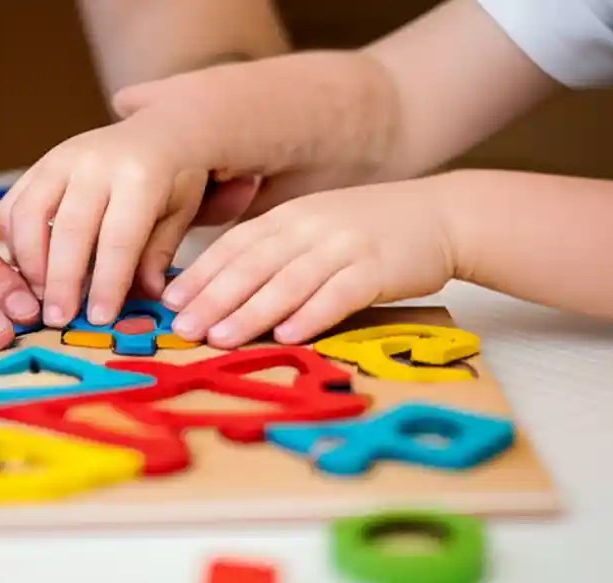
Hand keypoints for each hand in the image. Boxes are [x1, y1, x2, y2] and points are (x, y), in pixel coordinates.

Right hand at [0, 114, 216, 328]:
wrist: (158, 130)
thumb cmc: (173, 181)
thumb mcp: (179, 214)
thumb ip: (158, 253)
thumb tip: (147, 296)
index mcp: (139, 175)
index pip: (119, 238)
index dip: (107, 282)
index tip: (98, 319)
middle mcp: (95, 162)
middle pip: (69, 228)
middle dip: (61, 280)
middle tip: (57, 320)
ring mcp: (60, 159)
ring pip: (30, 214)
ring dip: (29, 262)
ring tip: (37, 298)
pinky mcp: (38, 165)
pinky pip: (13, 204)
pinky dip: (11, 241)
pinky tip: (19, 273)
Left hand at [162, 177, 455, 347]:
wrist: (442, 215)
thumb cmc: (370, 231)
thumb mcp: (316, 229)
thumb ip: (276, 252)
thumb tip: (224, 290)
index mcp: (289, 217)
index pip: (234, 245)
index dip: (201, 273)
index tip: (170, 301)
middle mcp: (311, 227)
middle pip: (253, 265)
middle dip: (214, 297)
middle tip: (183, 328)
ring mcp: (344, 246)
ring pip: (288, 281)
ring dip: (252, 312)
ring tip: (221, 338)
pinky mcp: (377, 268)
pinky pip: (338, 294)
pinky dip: (311, 315)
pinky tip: (288, 336)